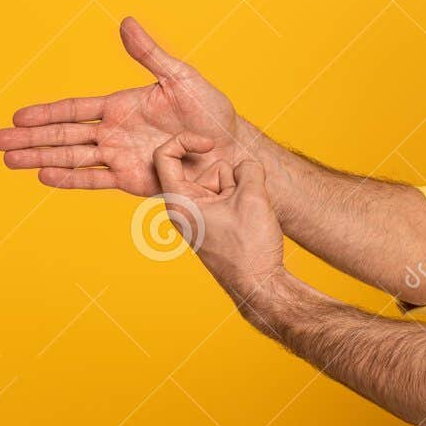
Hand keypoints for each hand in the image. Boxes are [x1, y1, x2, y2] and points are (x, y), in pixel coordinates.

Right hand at [0, 17, 247, 195]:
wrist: (230, 150)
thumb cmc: (210, 112)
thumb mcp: (180, 77)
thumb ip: (150, 54)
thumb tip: (126, 21)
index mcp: (121, 105)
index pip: (74, 109)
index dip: (45, 112)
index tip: (17, 115)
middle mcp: (114, 132)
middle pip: (63, 135)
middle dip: (30, 138)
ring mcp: (120, 157)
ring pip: (71, 158)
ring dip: (40, 159)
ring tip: (9, 161)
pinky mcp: (132, 180)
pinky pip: (95, 180)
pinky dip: (70, 179)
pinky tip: (43, 177)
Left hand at [154, 132, 285, 314]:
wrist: (259, 285)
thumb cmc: (249, 248)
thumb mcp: (253, 197)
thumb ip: (248, 170)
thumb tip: (246, 165)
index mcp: (179, 202)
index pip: (165, 156)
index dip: (186, 140)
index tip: (211, 144)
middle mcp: (184, 208)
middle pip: (205, 168)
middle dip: (228, 177)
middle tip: (240, 206)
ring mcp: (200, 216)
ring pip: (222, 181)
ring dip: (240, 190)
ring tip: (247, 218)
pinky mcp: (214, 221)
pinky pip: (229, 195)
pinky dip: (242, 200)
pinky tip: (249, 222)